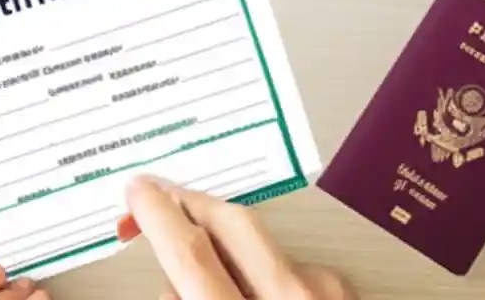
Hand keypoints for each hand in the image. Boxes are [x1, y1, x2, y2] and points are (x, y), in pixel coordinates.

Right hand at [117, 176, 355, 299]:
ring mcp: (324, 296)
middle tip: (160, 198)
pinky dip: (270, 270)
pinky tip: (260, 288)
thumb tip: (171, 283)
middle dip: (189, 202)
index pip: (188, 253)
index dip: (156, 215)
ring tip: (208, 259)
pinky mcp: (346, 295)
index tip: (138, 194)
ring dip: (229, 240)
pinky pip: (294, 264)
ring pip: (264, 242)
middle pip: (231, 222)